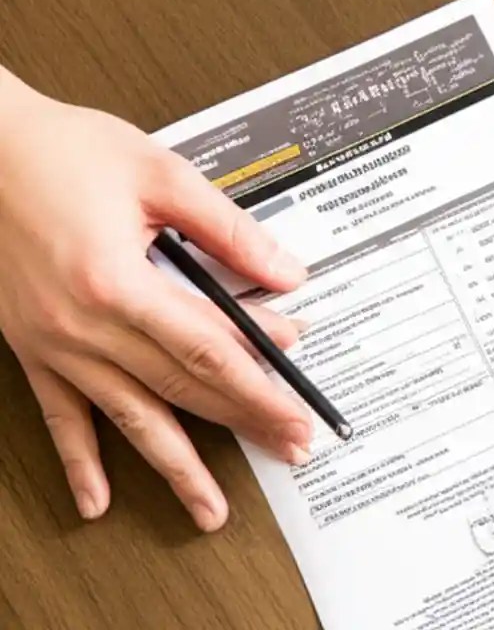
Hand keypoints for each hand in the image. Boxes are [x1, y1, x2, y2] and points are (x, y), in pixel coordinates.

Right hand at [0, 69, 313, 531]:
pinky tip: (97, 500)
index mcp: (118, 280)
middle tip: (289, 450)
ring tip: (211, 509)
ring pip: (129, 417)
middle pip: (182, 388)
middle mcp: (84, 324)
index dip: (259, 383)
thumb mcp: (157, 173)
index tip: (296, 407)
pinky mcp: (31, 348)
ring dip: (176, 467)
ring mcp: (54, 343)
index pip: (209, 349)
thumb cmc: (57, 151)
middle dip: (243, 424)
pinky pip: (59, 416)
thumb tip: (284, 272)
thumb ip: (227, 228)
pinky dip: (80, 461)